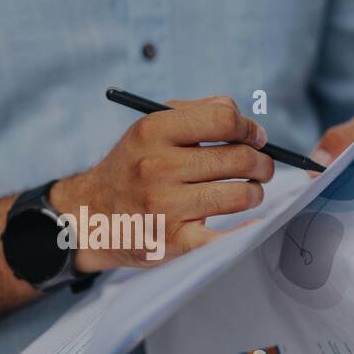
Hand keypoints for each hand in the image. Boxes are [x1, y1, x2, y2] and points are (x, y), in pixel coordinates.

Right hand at [50, 96, 274, 271]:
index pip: (223, 119)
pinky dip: (244, 231)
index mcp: (153, 131)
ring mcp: (164, 205)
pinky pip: (222, 237)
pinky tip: (252, 224)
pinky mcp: (172, 240)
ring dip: (254, 193)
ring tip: (249, 193)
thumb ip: (197, 113)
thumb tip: (247, 123)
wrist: (91, 215)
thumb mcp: (150, 129)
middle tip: (261, 168)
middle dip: (261, 163)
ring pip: (239, 195)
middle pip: (237, 158)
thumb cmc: (132, 168)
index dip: (249, 128)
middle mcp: (157, 167)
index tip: (256, 138)